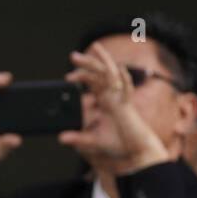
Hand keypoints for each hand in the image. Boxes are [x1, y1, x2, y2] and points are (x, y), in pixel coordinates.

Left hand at [61, 42, 168, 171]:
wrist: (136, 149)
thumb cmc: (118, 143)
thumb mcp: (92, 141)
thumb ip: (77, 138)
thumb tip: (60, 137)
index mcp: (106, 100)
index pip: (93, 82)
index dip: (81, 76)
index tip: (67, 77)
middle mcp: (113, 96)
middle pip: (100, 74)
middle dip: (87, 63)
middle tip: (73, 55)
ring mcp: (121, 98)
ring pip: (111, 75)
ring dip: (102, 61)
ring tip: (94, 47)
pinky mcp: (127, 106)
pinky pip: (126, 90)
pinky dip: (124, 80)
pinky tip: (120, 69)